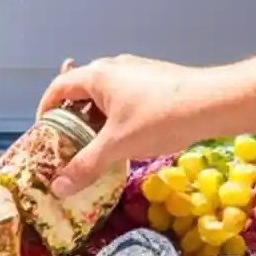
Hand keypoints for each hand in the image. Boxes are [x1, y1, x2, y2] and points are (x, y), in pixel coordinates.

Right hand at [37, 55, 219, 196]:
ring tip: (98, 143)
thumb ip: (86, 165)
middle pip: (82, 89)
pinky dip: (119, 115)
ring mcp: (138, 71)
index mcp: (97, 75)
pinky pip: (127, 96)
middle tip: (70, 142)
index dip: (46, 108)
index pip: (59, 86)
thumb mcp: (117, 146)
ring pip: (107, 94)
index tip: (43, 131)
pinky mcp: (157, 80)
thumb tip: (58, 188)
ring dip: (98, 117)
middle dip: (73, 116)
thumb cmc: (158, 119)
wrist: (212, 103)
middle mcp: (114, 67)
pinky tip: (130, 136)